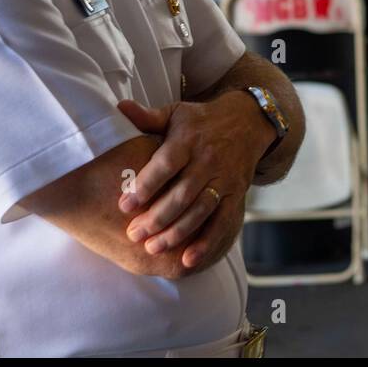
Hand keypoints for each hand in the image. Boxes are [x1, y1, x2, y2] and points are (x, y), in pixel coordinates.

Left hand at [116, 92, 269, 268]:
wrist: (248, 121)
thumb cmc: (202, 120)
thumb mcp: (176, 113)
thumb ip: (148, 117)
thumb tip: (119, 107)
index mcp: (188, 139)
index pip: (166, 164)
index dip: (145, 186)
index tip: (124, 206)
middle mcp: (208, 159)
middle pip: (182, 193)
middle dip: (157, 218)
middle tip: (134, 235)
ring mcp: (224, 178)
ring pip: (200, 210)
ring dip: (177, 232)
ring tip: (153, 248)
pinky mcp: (236, 193)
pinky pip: (223, 221)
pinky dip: (208, 241)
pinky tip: (189, 259)